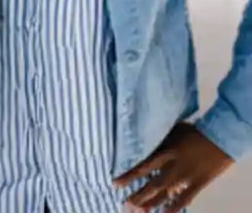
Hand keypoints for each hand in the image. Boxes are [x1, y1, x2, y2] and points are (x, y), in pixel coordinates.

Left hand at [115, 123, 233, 211]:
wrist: (220, 136)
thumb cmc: (193, 131)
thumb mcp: (171, 131)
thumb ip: (158, 140)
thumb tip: (141, 142)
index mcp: (165, 151)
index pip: (142, 166)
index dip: (128, 176)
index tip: (115, 184)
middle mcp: (173, 166)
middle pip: (152, 183)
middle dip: (139, 194)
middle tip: (126, 203)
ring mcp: (186, 175)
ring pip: (166, 192)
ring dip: (153, 202)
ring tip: (140, 210)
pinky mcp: (198, 182)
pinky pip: (186, 197)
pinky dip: (176, 206)